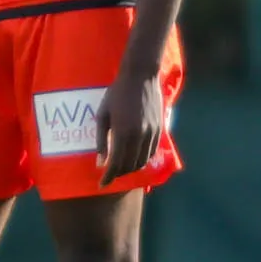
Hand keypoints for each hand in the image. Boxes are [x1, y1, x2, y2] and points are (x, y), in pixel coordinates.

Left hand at [95, 67, 163, 181]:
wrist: (141, 77)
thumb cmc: (116, 93)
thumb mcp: (103, 115)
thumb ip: (101, 140)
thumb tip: (100, 162)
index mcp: (122, 133)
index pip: (116, 164)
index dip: (109, 177)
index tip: (102, 184)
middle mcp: (139, 137)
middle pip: (130, 166)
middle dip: (119, 174)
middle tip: (110, 174)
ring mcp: (151, 134)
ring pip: (142, 162)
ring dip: (131, 168)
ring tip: (121, 167)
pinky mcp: (159, 130)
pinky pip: (150, 153)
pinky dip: (142, 159)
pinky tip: (134, 156)